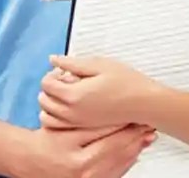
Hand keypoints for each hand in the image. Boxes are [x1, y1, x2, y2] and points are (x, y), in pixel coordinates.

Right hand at [13, 124, 156, 177]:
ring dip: (136, 148)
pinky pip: (116, 174)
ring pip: (121, 163)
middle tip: (147, 123)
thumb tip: (118, 116)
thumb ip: (90, 122)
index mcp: (78, 156)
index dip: (126, 123)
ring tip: (145, 135)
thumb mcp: (65, 127)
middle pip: (118, 150)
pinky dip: (127, 161)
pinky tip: (133, 152)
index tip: (138, 114)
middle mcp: (84, 172)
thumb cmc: (46, 141)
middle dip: (135, 136)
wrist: (31, 161)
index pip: (110, 136)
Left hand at [39, 55, 159, 129]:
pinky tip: (72, 104)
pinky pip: (58, 125)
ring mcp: (77, 123)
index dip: (53, 73)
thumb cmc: (126, 82)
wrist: (144, 104)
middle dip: (50, 88)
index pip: (46, 84)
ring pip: (47, 116)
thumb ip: (72, 63)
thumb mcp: (98, 64)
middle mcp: (72, 113)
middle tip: (66, 79)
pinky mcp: (84, 128)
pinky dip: (57, 115)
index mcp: (74, 95)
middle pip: (43, 100)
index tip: (66, 70)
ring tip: (67, 93)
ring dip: (51, 103)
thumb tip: (53, 59)